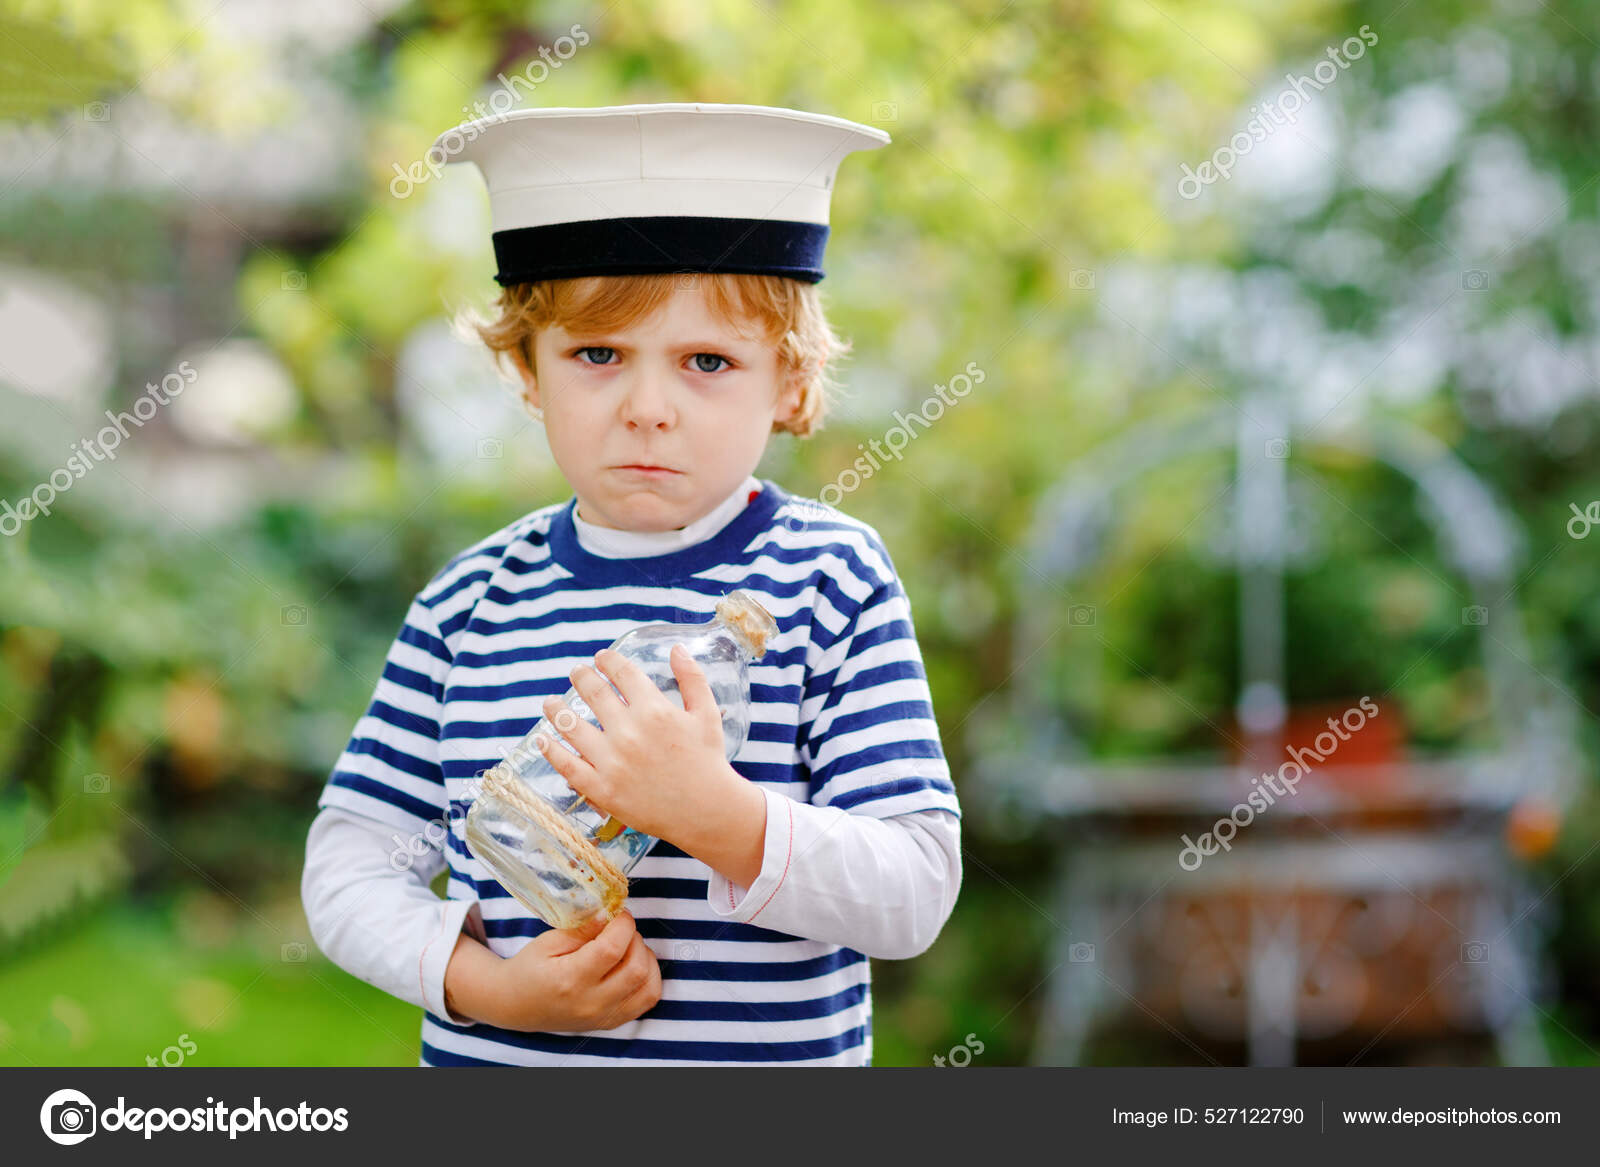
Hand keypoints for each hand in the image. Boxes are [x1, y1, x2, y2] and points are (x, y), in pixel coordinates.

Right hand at [447, 911, 660, 1032]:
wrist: (516, 1005)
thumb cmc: (529, 969)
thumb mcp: (547, 942)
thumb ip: (581, 929)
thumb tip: (609, 914)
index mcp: (570, 980)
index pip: (612, 949)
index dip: (622, 924)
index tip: (617, 912)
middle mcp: (591, 1003)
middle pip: (636, 968)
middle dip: (635, 938)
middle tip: (619, 928)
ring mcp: (603, 1017)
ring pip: (648, 986)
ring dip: (645, 958)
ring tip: (626, 946)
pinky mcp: (611, 1022)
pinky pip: (647, 1000)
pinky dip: (648, 978)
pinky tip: (632, 964)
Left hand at [534, 644, 767, 885]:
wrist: (706, 811)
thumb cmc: (708, 760)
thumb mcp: (707, 713)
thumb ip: (692, 678)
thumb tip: (676, 648)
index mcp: (654, 710)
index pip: (621, 672)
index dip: (608, 660)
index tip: (602, 658)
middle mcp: (628, 731)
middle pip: (593, 692)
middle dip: (581, 676)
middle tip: (577, 672)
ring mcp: (611, 761)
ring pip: (571, 726)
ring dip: (556, 709)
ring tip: (551, 702)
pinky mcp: (602, 788)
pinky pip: (567, 765)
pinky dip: (550, 750)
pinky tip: (542, 739)